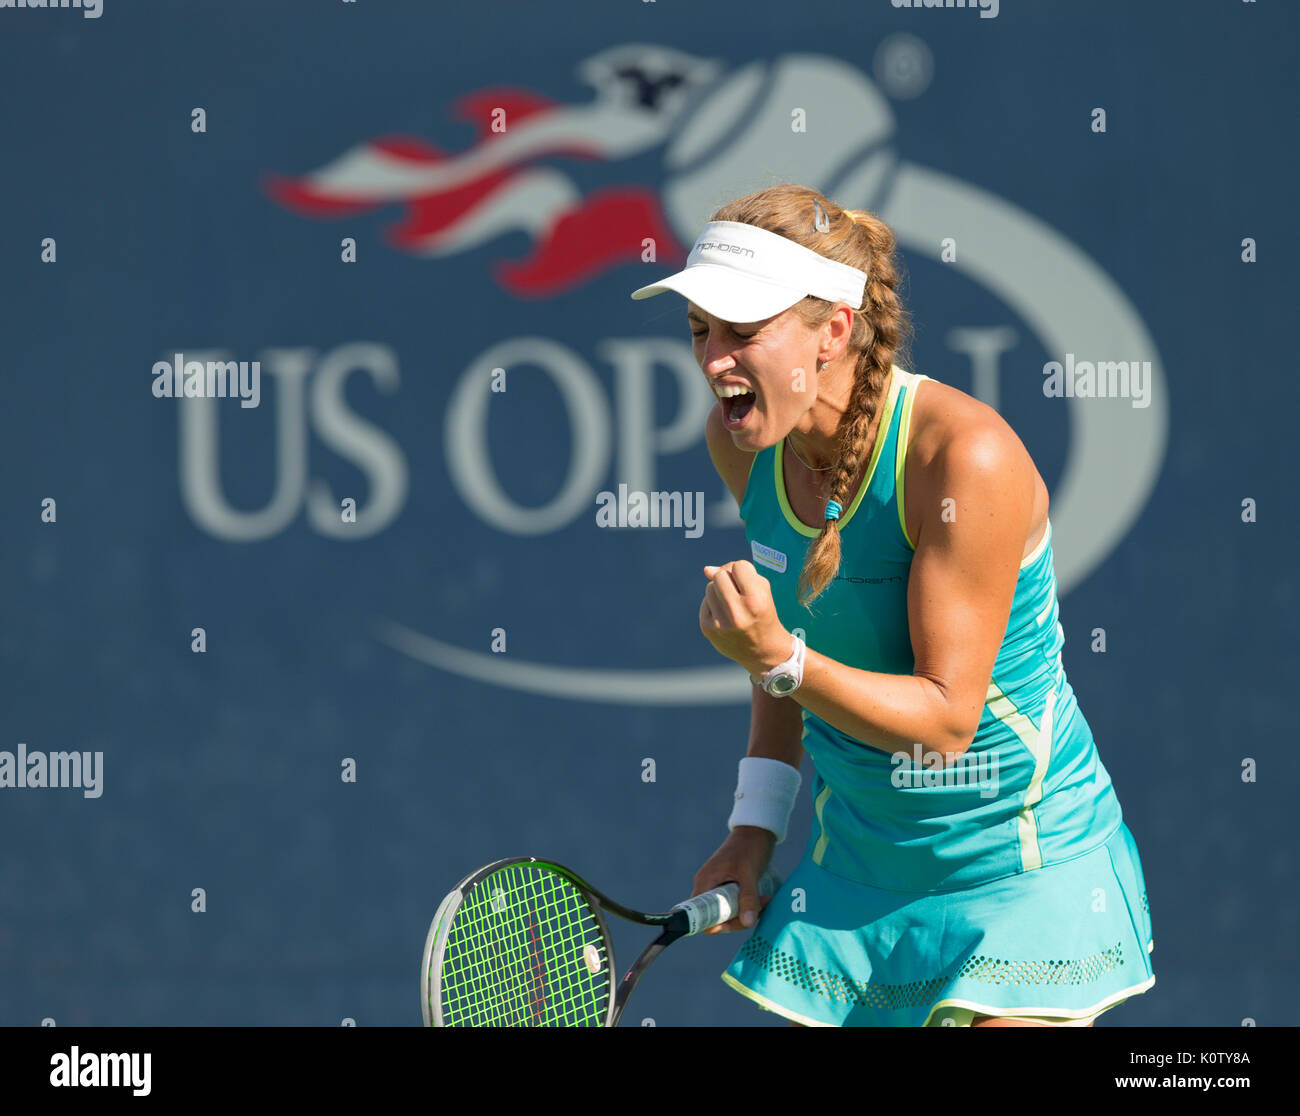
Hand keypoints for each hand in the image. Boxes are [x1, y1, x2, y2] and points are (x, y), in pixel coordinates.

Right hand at [691, 827, 776, 934]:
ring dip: (745, 912)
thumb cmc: (749, 847)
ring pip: (726, 912)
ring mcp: (717, 887)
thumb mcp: (749, 873)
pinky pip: (733, 904)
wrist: (756, 831)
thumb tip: (747, 923)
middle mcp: (707, 886)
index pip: (699, 915)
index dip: (714, 925)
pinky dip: (747, 906)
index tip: (735, 923)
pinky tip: (762, 899)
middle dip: (736, 919)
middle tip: (756, 911)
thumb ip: (748, 898)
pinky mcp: (727, 887)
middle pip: (714, 917)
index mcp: (705, 882)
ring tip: (764, 901)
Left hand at [700, 560, 791, 677]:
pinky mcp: (707, 628)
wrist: (763, 651)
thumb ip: (738, 574)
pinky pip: (705, 602)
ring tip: (733, 604)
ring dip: (720, 591)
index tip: (749, 583)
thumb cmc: (763, 614)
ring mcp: (720, 623)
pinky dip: (714, 604)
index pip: (738, 566)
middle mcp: (737, 613)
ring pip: (709, 587)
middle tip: (739, 592)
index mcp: (755, 601)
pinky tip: (726, 615)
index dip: (744, 571)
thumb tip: (706, 569)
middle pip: (720, 576)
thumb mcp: (762, 591)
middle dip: (728, 579)